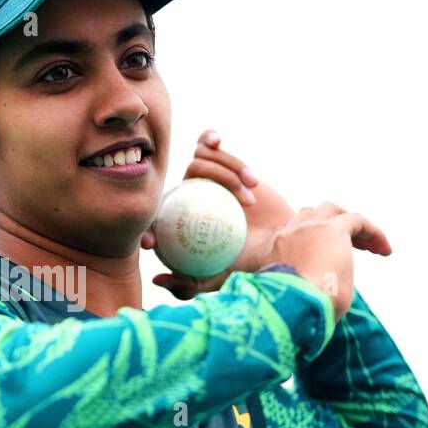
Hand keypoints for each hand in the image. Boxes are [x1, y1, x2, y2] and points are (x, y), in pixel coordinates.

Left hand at [142, 129, 296, 298]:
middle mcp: (187, 199)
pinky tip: (216, 140)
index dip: (147, 221)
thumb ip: (187, 286)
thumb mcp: (217, 280)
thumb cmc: (249, 263)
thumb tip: (155, 280)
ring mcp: (204, 179)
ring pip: (199, 163)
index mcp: (179, 225)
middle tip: (242, 203)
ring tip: (250, 198)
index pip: (155, 218)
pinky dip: (210, 140)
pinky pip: (209, 146)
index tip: (163, 231)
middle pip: (180, 182)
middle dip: (208, 184)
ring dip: (227, 175)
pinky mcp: (220, 162)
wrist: (280, 240)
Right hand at [260, 202, 392, 320]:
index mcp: (273, 252)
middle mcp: (287, 235)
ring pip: (332, 212)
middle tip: (351, 246)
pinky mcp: (332, 229)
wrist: (292, 306)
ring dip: (351, 225)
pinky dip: (372, 232)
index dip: (313, 242)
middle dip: (330, 225)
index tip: (330, 260)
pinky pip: (356, 220)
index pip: (293, 235)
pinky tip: (384, 251)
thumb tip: (327, 295)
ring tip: (372, 247)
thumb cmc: (295, 312)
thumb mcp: (294, 298)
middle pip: (310, 215)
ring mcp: (308, 228)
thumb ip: (304, 287)